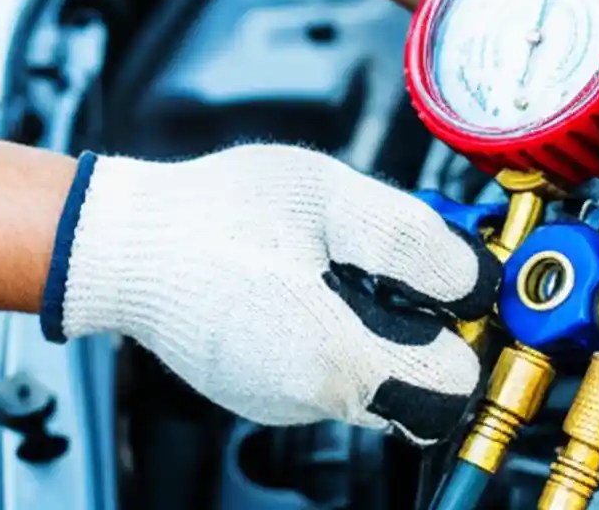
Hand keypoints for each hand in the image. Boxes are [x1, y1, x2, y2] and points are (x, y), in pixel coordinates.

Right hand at [40, 144, 499, 444]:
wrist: (122, 242)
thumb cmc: (213, 214)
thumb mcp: (331, 198)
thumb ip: (414, 242)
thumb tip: (476, 280)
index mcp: (336, 362)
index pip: (454, 386)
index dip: (464, 328)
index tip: (449, 284)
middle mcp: (313, 398)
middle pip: (419, 386)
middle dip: (424, 327)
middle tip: (393, 266)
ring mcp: (285, 400)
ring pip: (376, 377)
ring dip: (380, 326)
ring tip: (342, 267)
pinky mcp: (265, 389)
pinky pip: (330, 367)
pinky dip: (338, 330)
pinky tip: (309, 283)